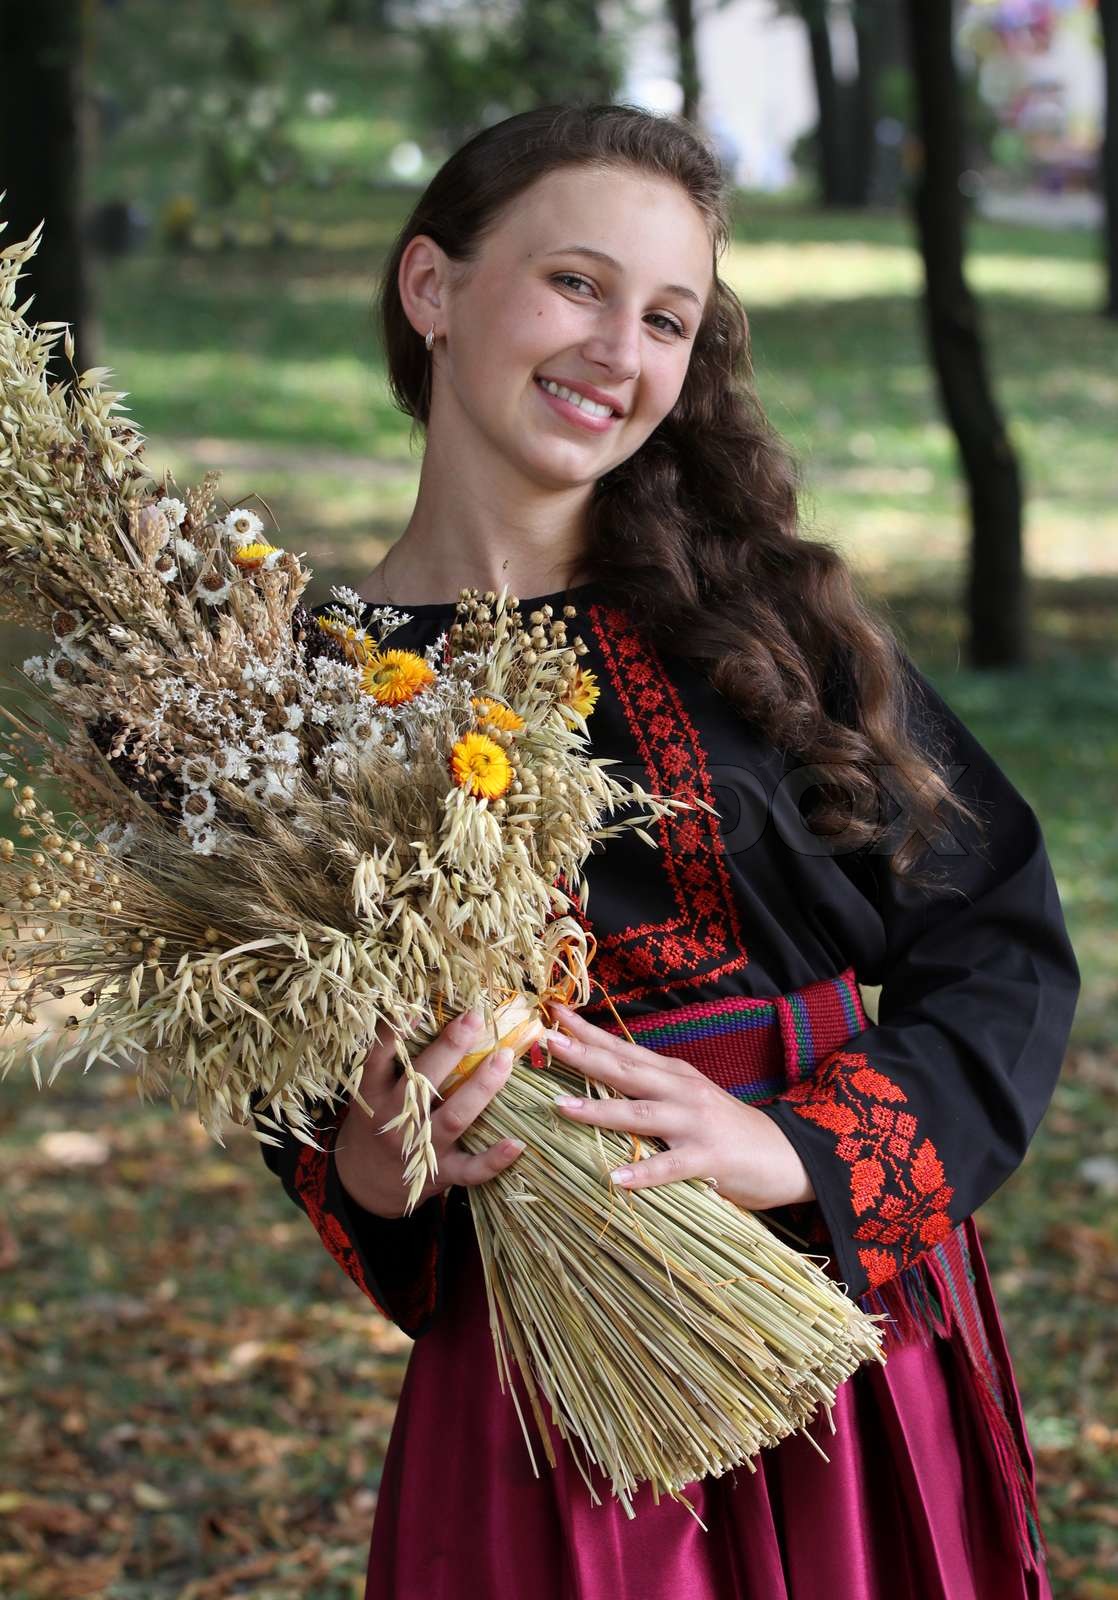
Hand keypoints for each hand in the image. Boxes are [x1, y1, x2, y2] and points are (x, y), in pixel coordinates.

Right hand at [334, 1009, 524, 1217]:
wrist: (363, 1185)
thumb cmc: (375, 1124)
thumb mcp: (370, 1093)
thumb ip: (392, 1062)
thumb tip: (425, 1010)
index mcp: (373, 1094)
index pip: (379, 1058)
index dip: (394, 1033)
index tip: (417, 1008)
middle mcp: (395, 1119)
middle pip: (423, 1081)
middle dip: (450, 1048)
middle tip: (475, 1018)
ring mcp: (419, 1148)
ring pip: (454, 1117)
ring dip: (482, 1088)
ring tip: (505, 1059)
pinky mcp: (440, 1174)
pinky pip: (470, 1169)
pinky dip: (494, 1159)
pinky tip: (517, 1144)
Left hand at [542, 1001, 815, 1209]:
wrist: (789, 1155)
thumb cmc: (729, 1130)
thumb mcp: (690, 1099)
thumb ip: (653, 1091)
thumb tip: (603, 1084)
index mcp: (674, 1075)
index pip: (624, 1049)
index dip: (588, 1033)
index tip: (553, 1015)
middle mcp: (683, 1091)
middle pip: (626, 1070)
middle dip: (585, 1056)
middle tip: (548, 1042)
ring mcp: (696, 1124)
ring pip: (641, 1113)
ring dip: (600, 1110)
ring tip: (562, 1107)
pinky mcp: (710, 1159)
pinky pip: (671, 1166)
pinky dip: (644, 1172)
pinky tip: (617, 1178)